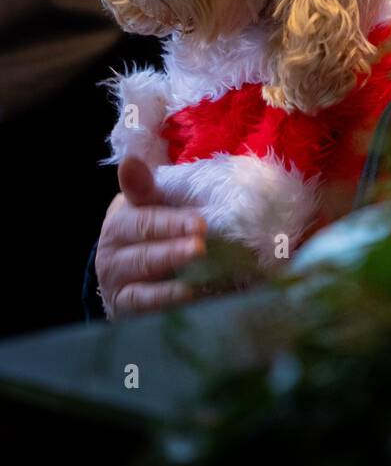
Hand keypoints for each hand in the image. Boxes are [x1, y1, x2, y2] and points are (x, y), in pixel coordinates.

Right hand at [95, 156, 206, 318]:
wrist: (123, 278)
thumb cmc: (147, 234)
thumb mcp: (147, 207)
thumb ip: (146, 187)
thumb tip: (130, 161)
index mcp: (122, 216)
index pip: (144, 214)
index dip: (170, 219)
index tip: (199, 222)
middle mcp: (113, 246)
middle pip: (144, 240)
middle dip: (174, 239)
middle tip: (202, 240)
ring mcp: (116, 276)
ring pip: (144, 267)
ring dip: (171, 263)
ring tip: (198, 260)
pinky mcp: (123, 304)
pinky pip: (143, 301)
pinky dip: (165, 298)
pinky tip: (189, 293)